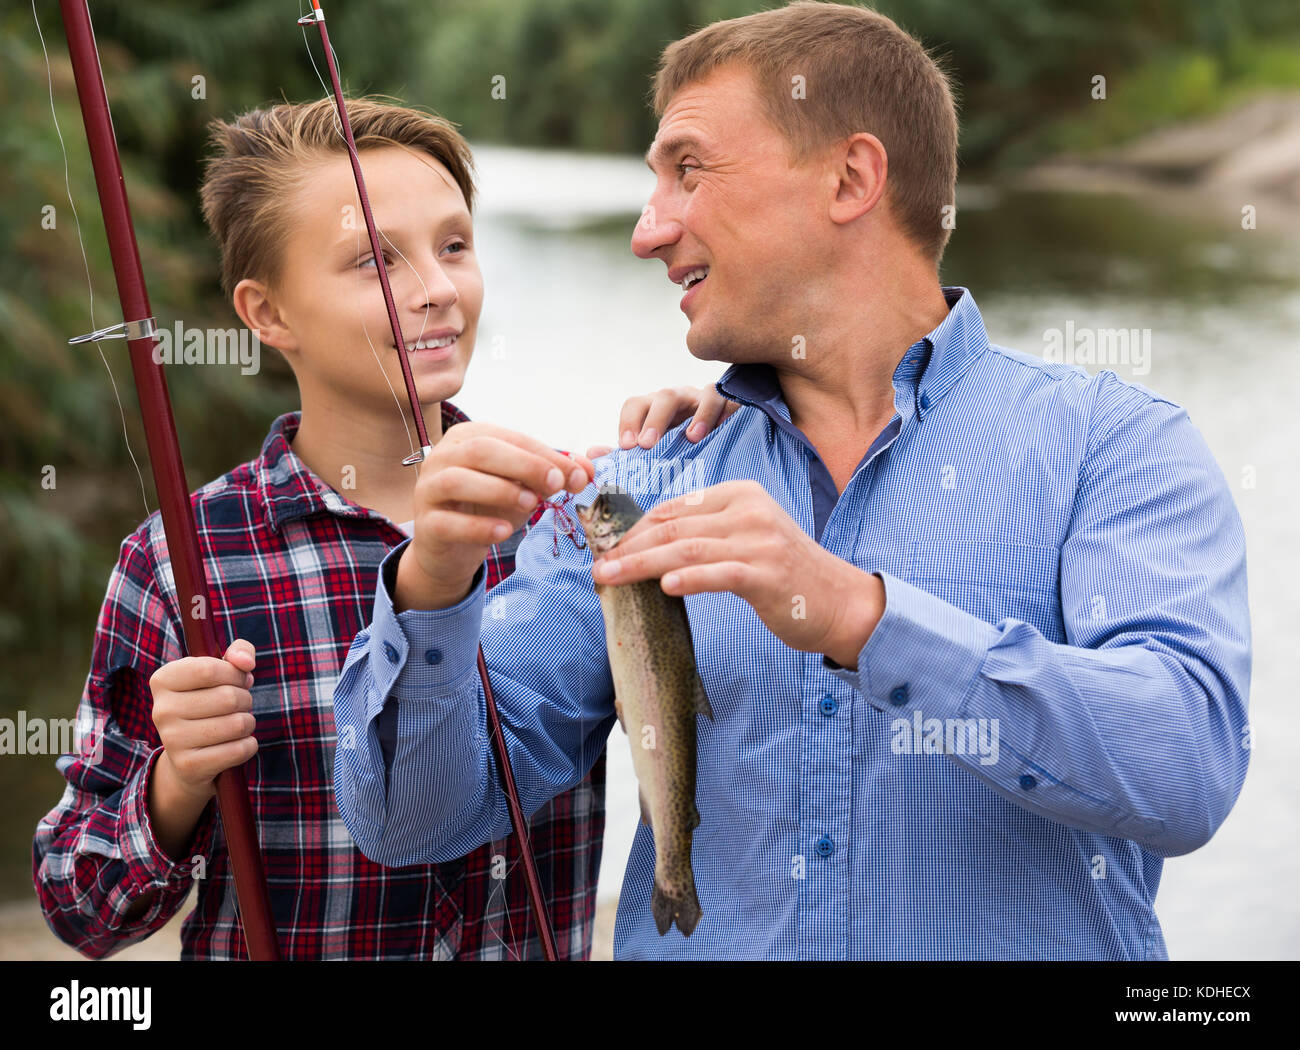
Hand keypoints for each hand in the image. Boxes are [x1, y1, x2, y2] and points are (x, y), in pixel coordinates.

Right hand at [147, 639, 257, 860]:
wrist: (189, 767)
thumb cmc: (211, 710)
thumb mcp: (222, 678)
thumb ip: (236, 657)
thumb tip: (244, 656)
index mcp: (164, 679)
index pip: (214, 666)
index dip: (235, 674)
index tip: (234, 680)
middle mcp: (162, 709)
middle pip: (232, 695)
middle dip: (246, 702)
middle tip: (237, 711)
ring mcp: (172, 740)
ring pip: (239, 722)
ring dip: (248, 726)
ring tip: (237, 729)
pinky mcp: (190, 767)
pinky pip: (241, 749)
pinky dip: (248, 748)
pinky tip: (238, 749)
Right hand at [398, 422, 594, 610]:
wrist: (451, 548)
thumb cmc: (489, 507)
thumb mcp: (523, 487)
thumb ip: (550, 474)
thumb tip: (586, 469)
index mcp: (468, 437)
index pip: (509, 438)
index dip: (545, 454)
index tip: (578, 474)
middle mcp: (443, 456)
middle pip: (482, 451)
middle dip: (525, 465)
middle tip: (557, 484)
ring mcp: (428, 489)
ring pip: (459, 480)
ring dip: (500, 490)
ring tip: (532, 504)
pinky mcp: (425, 524)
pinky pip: (448, 522)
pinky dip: (479, 527)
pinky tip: (504, 533)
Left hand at [586, 384, 739, 458]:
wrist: (718, 443)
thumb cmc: (677, 449)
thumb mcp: (651, 452)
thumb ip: (624, 454)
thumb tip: (592, 453)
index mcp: (654, 409)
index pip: (636, 404)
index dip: (629, 422)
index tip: (627, 446)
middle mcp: (679, 399)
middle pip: (666, 397)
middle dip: (656, 419)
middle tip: (648, 444)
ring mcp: (707, 400)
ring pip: (703, 394)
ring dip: (698, 414)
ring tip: (692, 438)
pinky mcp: (732, 406)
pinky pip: (731, 402)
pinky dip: (726, 413)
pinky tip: (723, 429)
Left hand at [588, 480, 884, 666]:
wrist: (840, 601)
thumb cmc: (784, 574)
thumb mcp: (745, 539)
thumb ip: (704, 534)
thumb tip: (646, 547)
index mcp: (739, 494)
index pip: (673, 508)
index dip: (634, 530)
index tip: (607, 549)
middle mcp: (749, 510)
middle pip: (673, 526)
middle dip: (629, 547)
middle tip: (598, 567)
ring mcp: (760, 540)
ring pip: (686, 549)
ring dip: (641, 564)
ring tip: (611, 578)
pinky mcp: (767, 572)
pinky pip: (719, 573)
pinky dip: (689, 579)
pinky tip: (664, 587)